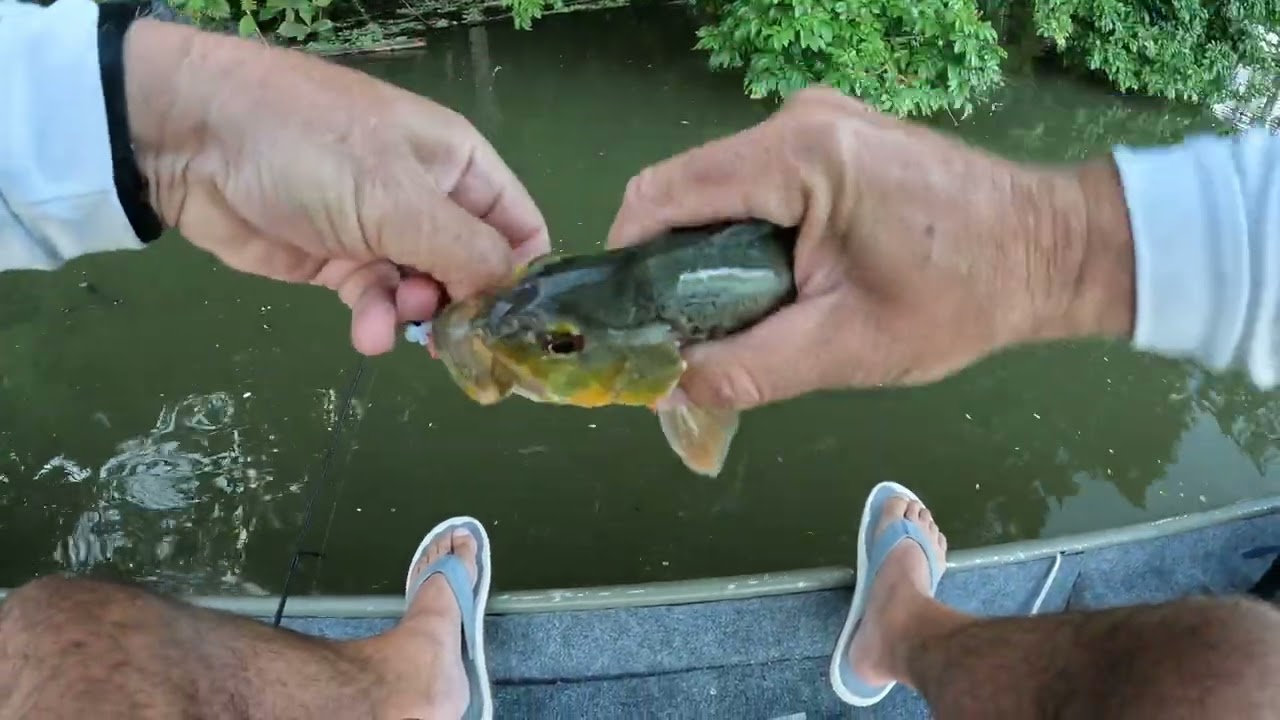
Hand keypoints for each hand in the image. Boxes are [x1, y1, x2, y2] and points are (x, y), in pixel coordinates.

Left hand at [123, 20, 548, 354]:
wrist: (195, 141)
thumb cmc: (312, 150)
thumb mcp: (399, 198)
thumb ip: (465, 252)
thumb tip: (508, 298)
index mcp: (460, 165)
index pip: (519, 229)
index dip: (524, 280)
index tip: (517, 329)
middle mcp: (431, 199)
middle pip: (475, 269)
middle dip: (466, 306)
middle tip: (450, 339)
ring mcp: (384, 232)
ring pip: (426, 293)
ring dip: (417, 318)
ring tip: (395, 326)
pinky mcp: (340, 262)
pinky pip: (377, 302)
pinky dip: (377, 322)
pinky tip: (367, 336)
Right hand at [607, 87, 1134, 410]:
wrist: (1053, 250)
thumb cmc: (965, 296)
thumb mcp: (850, 347)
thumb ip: (751, 371)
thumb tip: (669, 391)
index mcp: (798, 157)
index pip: (664, 193)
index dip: (627, 259)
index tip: (629, 322)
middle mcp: (797, 120)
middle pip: (685, 190)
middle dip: (669, 265)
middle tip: (682, 336)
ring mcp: (816, 122)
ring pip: (718, 189)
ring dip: (708, 254)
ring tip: (730, 319)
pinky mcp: (831, 138)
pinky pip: (754, 184)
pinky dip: (743, 236)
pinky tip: (768, 285)